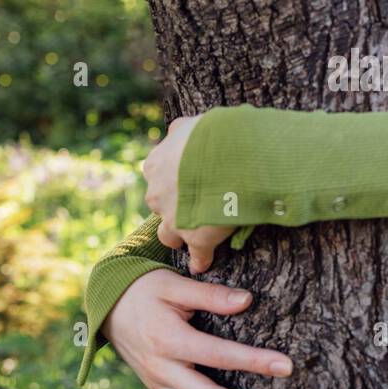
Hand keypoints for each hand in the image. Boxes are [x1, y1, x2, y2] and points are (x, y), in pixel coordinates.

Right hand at [104, 267, 292, 388]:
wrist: (108, 307)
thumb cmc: (145, 290)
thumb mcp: (175, 285)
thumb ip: (211, 295)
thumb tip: (247, 300)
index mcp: (169, 339)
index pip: (217, 354)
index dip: (253, 361)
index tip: (286, 367)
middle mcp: (163, 368)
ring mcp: (159, 384)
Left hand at [143, 113, 235, 273]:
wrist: (232, 155)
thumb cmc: (215, 134)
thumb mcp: (192, 123)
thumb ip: (181, 130)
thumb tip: (177, 130)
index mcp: (155, 165)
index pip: (157, 177)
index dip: (173, 181)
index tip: (186, 182)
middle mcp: (157, 194)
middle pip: (161, 207)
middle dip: (174, 207)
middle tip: (194, 206)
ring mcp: (174, 220)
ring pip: (169, 235)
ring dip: (180, 235)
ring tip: (194, 237)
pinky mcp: (196, 239)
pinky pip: (198, 256)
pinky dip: (201, 260)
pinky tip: (203, 265)